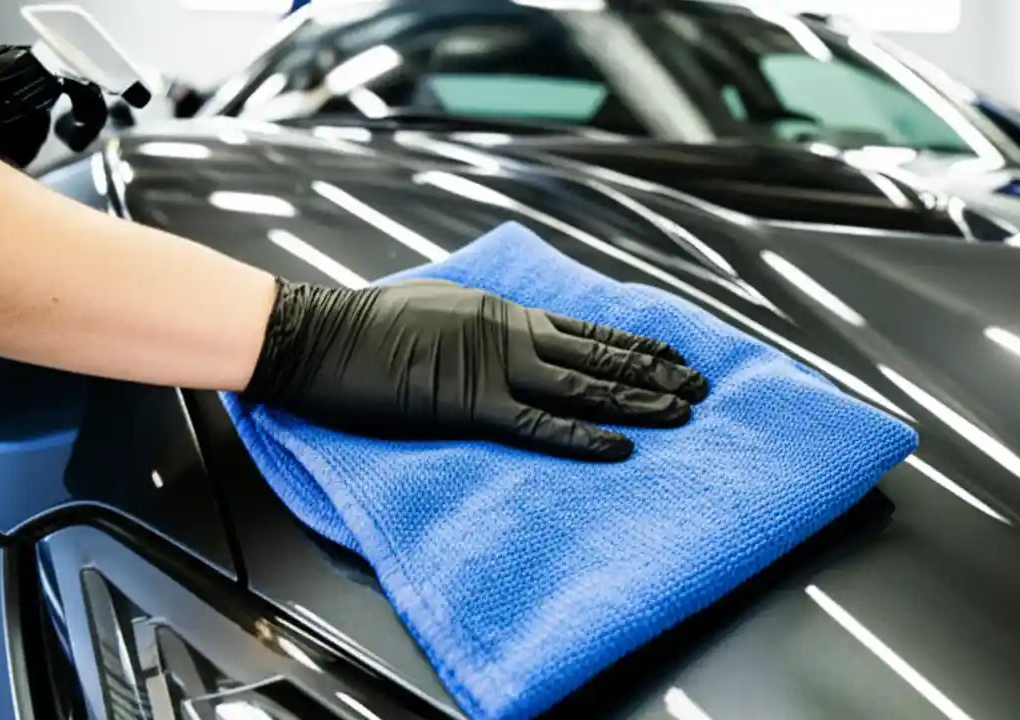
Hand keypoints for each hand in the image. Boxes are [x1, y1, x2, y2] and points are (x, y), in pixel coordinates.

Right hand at [244, 279, 707, 460]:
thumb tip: (507, 332)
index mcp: (502, 313)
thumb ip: (481, 324)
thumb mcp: (437, 308)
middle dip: (654, 373)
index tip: (673, 353)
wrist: (318, 336)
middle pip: (598, 357)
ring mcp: (492, 369)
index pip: (586, 330)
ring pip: (582, 387)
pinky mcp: (469, 406)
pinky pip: (539, 426)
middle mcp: (509, 335)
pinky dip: (583, 437)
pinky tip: (620, 447)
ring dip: (636, 401)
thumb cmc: (366, 325)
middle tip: (701, 386)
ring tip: (682, 413)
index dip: (635, 343)